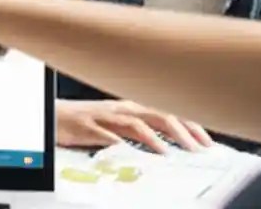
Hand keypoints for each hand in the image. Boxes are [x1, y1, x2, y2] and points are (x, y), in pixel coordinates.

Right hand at [56, 100, 213, 153]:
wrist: (52, 115)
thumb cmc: (86, 121)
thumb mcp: (117, 123)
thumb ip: (140, 131)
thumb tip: (169, 145)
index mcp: (132, 106)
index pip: (168, 111)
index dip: (191, 123)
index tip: (208, 141)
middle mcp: (123, 108)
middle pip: (159, 114)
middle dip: (183, 130)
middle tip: (199, 148)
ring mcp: (106, 117)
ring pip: (138, 122)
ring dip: (158, 138)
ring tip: (173, 153)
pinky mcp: (90, 127)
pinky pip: (110, 135)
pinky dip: (125, 144)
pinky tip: (135, 154)